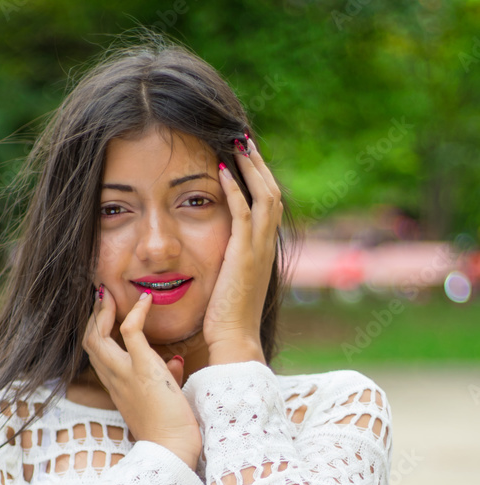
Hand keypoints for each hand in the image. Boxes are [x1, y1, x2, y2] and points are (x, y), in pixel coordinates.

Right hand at [82, 287, 202, 469]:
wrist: (170, 449)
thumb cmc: (171, 430)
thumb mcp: (165, 399)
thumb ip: (166, 377)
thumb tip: (174, 361)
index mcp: (117, 388)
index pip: (97, 356)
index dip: (97, 333)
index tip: (105, 316)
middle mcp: (115, 380)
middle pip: (89, 342)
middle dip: (94, 317)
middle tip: (104, 299)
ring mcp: (126, 374)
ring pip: (98, 335)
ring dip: (104, 311)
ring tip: (113, 296)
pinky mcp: (143, 368)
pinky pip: (131, 331)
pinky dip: (137, 312)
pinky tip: (146, 300)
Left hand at [203, 136, 283, 363]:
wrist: (234, 340)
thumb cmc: (226, 320)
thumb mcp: (230, 284)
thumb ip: (229, 263)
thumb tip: (218, 256)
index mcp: (264, 251)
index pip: (268, 205)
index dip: (258, 179)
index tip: (245, 158)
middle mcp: (267, 246)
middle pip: (272, 192)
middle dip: (258, 164)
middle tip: (244, 139)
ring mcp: (259, 250)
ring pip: (264, 196)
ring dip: (250, 167)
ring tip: (237, 143)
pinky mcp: (244, 255)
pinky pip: (243, 213)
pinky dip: (234, 189)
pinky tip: (222, 170)